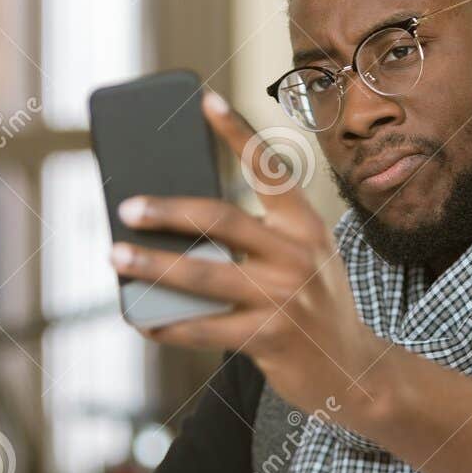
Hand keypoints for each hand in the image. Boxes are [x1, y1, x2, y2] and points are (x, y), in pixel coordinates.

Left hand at [109, 90, 392, 425]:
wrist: (355, 371)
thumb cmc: (314, 307)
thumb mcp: (305, 260)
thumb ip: (261, 241)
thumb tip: (180, 234)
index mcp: (306, 226)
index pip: (270, 168)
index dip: (237, 132)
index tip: (206, 100)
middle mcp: (297, 255)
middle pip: (221, 220)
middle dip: (168, 211)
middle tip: (126, 207)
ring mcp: (284, 298)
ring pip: (203, 276)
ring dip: (151, 266)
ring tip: (115, 257)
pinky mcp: (269, 338)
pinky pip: (204, 328)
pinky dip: (167, 325)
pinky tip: (142, 319)